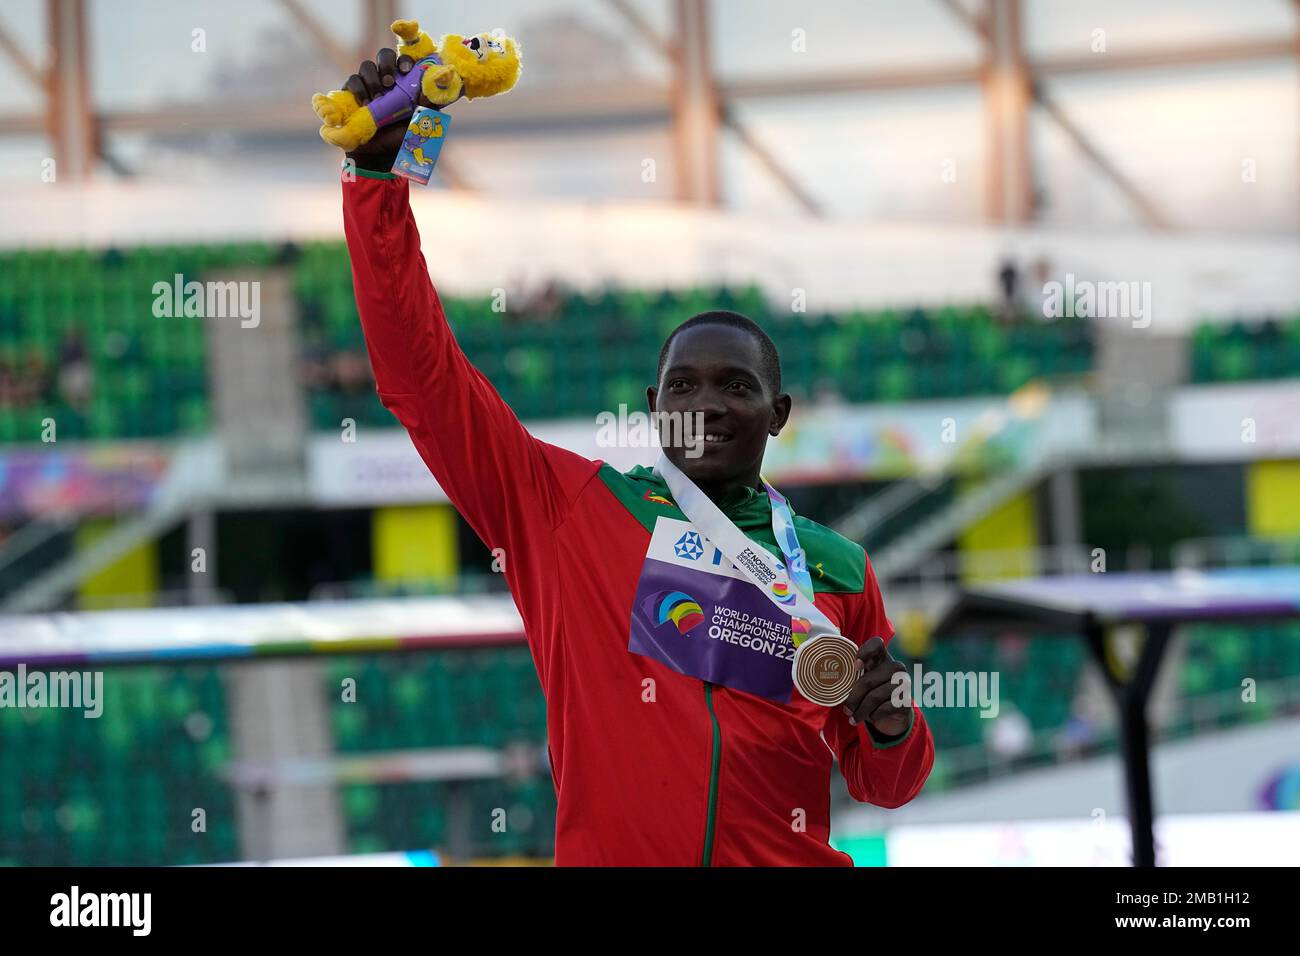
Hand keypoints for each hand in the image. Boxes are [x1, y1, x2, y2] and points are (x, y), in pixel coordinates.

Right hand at [342, 47, 420, 170]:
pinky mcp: (351, 93)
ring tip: (377, 98)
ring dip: (372, 79)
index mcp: (404, 81)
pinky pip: (352, 80)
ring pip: (367, 66)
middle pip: (384, 55)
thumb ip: (427, 105)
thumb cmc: (401, 135)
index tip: (406, 70)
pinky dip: (358, 89)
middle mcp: (385, 78)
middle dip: (386, 64)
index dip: (405, 60)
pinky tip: (365, 103)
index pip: (404, 60)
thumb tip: (431, 89)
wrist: (381, 154)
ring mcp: (368, 84)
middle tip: (389, 82)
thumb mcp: (419, 121)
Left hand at [842, 636, 911, 736]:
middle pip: (869, 680)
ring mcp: (904, 683)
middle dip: (854, 697)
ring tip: (853, 717)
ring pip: (875, 696)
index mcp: (881, 657)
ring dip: (861, 710)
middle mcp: (895, 667)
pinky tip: (870, 717)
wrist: (891, 714)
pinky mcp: (907, 700)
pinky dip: (874, 715)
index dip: (866, 651)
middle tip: (846, 709)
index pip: (877, 644)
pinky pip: (885, 708)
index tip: (855, 665)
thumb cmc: (871, 692)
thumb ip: (852, 678)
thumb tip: (834, 684)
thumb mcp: (862, 682)